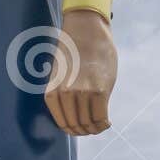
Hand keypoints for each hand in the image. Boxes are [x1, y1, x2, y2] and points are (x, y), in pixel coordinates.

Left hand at [45, 9, 116, 136]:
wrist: (86, 29)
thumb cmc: (74, 49)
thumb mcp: (60, 74)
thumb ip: (64, 94)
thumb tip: (73, 112)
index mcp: (53, 92)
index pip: (63, 122)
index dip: (72, 130)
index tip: (80, 129)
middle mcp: (66, 95)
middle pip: (76, 125)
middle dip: (84, 131)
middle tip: (92, 129)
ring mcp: (83, 93)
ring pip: (89, 123)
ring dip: (95, 129)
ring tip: (100, 125)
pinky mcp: (100, 90)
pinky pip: (101, 116)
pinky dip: (104, 124)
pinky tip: (106, 122)